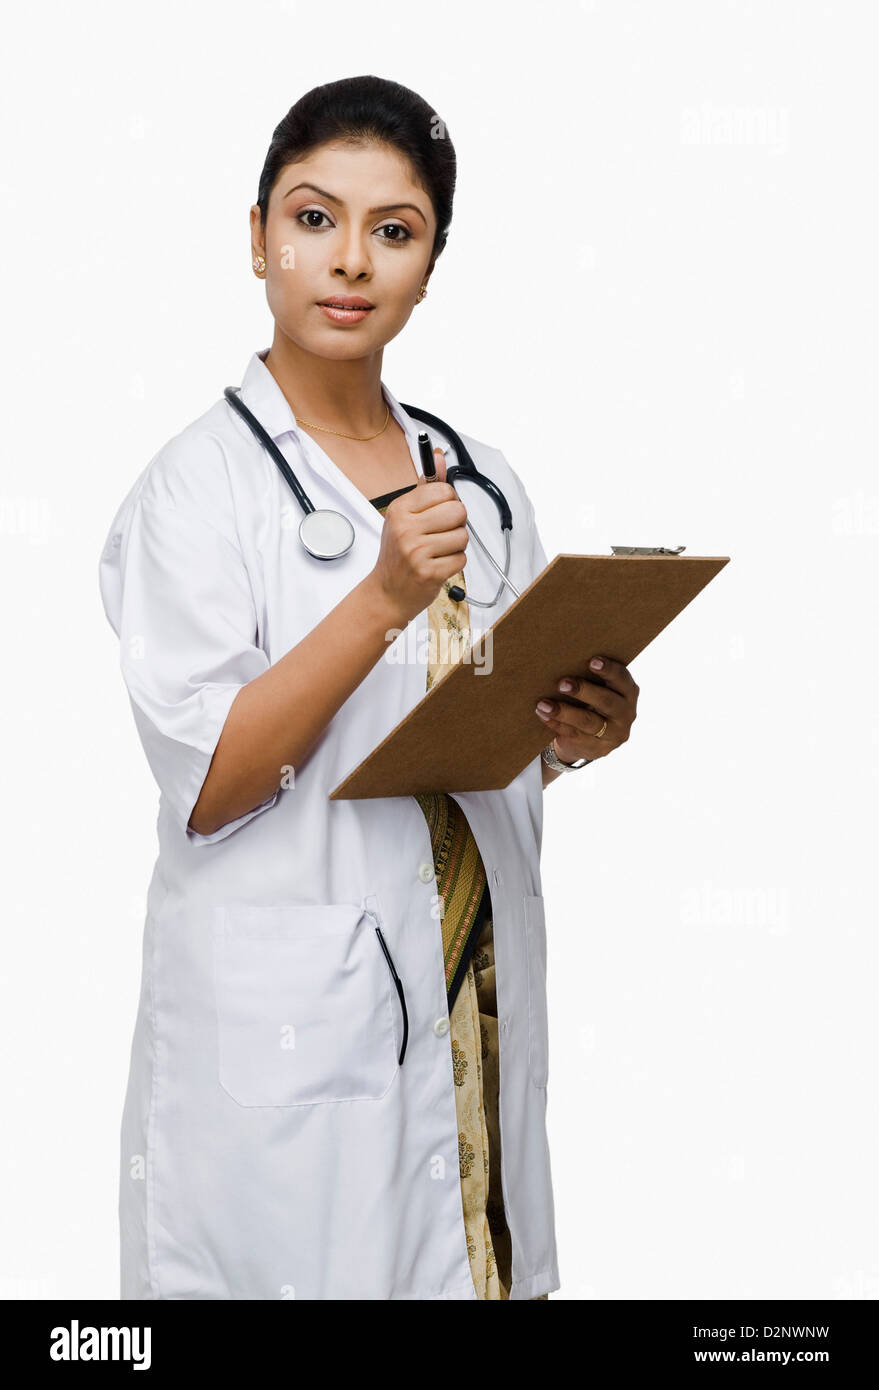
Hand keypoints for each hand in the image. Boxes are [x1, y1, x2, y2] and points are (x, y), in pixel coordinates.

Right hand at [371, 448, 468, 626]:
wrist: (387, 593)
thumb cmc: (398, 554)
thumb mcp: (405, 517)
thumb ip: (425, 487)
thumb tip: (439, 457)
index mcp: (400, 509)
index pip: (443, 490)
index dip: (449, 502)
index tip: (438, 513)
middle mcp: (406, 528)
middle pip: (458, 511)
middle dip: (456, 524)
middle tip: (440, 535)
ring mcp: (417, 551)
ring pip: (462, 536)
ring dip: (456, 546)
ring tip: (438, 552)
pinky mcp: (429, 572)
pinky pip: (461, 559)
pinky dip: (454, 564)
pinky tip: (438, 565)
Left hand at [535, 656, 638, 764]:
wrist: (589, 738)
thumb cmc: (592, 702)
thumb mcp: (600, 689)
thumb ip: (592, 678)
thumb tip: (564, 659)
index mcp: (629, 693)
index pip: (622, 679)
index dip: (609, 670)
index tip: (592, 661)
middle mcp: (626, 714)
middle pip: (606, 702)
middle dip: (583, 691)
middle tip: (562, 683)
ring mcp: (613, 734)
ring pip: (588, 722)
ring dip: (564, 712)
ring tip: (544, 704)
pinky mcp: (597, 748)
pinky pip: (574, 735)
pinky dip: (556, 724)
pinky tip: (542, 715)